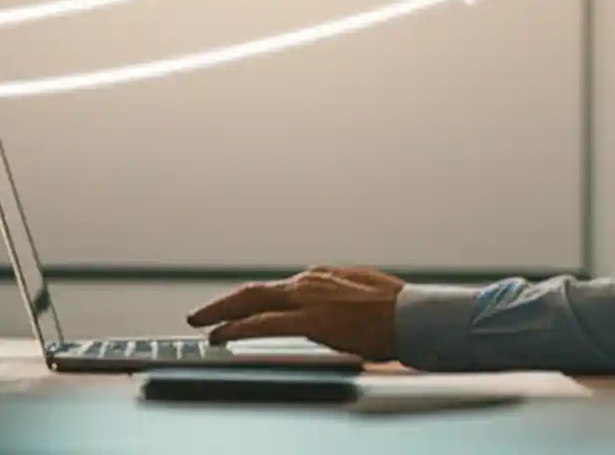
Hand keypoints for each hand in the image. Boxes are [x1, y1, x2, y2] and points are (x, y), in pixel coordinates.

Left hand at [187, 266, 405, 360]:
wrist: (414, 316)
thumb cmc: (396, 309)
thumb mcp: (361, 291)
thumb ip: (337, 295)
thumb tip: (328, 301)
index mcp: (321, 278)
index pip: (276, 289)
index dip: (251, 301)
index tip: (236, 309)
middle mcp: (309, 283)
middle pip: (255, 291)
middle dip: (224, 303)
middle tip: (200, 315)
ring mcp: (308, 300)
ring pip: (252, 303)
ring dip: (223, 314)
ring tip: (204, 326)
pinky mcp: (311, 321)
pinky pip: (263, 324)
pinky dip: (236, 328)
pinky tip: (222, 335)